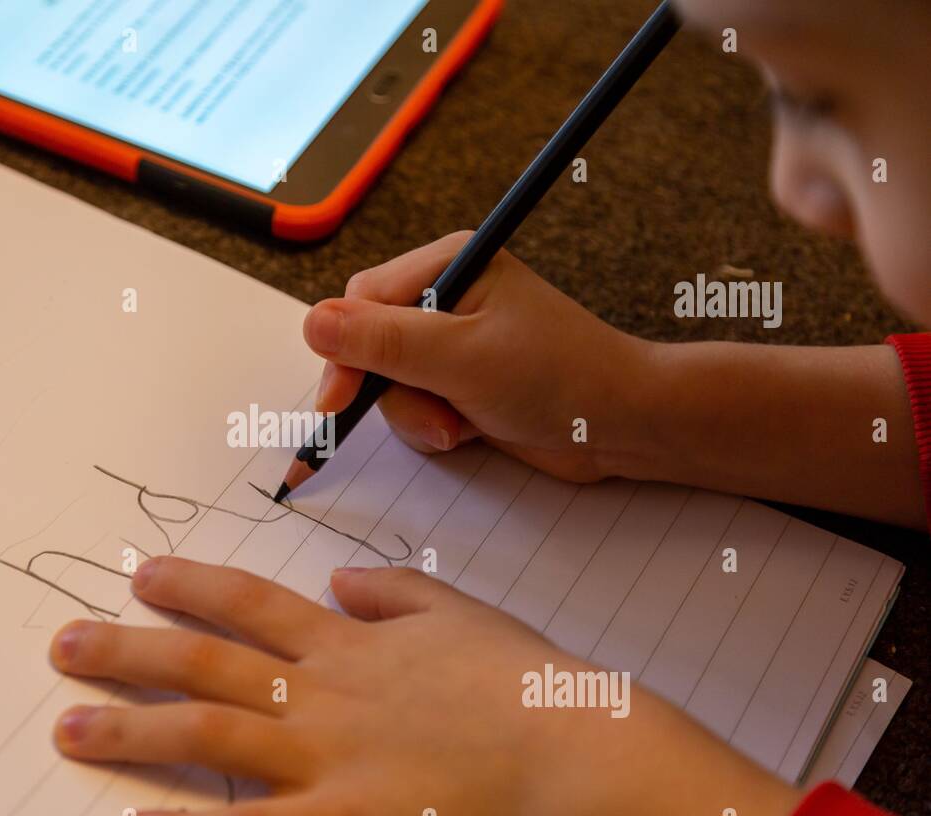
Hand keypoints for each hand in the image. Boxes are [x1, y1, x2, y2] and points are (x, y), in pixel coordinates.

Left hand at [49, 557, 799, 815]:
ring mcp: (324, 757)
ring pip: (207, 736)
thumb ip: (395, 593)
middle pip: (204, 663)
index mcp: (351, 643)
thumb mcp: (461, 615)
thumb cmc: (526, 686)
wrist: (574, 753)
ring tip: (68, 727)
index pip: (250, 603)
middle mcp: (322, 692)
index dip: (190, 586)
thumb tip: (342, 583)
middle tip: (65, 644)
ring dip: (131, 730)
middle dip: (127, 651)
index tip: (140, 575)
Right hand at [306, 233, 659, 482]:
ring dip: (416, 414)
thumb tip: (312, 322)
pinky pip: (414, 403)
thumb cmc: (557, 377)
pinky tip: (468, 431)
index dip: (347, 352)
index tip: (341, 402)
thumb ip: (384, 341)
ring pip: (388, 381)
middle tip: (428, 421)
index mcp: (449, 265)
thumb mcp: (461, 357)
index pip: (362, 300)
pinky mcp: (461, 380)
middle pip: (368, 344)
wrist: (622, 425)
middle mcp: (447, 296)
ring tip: (458, 426)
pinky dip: (432, 425)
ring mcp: (453, 341)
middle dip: (390, 391)